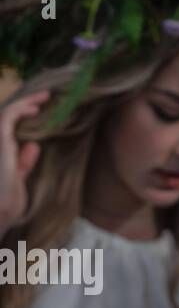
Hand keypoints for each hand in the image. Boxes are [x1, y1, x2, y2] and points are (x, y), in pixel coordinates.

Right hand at [0, 89, 51, 234]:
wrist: (0, 212)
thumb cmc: (8, 202)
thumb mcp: (19, 178)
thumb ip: (23, 162)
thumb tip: (32, 146)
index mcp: (0, 150)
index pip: (8, 126)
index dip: (22, 112)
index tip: (40, 106)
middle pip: (6, 116)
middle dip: (25, 102)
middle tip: (46, 95)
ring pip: (6, 113)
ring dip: (25, 102)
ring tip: (44, 97)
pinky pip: (7, 118)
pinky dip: (20, 109)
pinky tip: (35, 108)